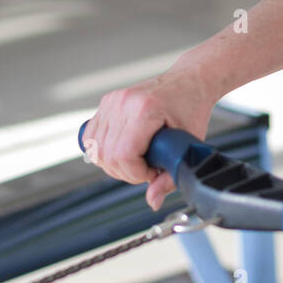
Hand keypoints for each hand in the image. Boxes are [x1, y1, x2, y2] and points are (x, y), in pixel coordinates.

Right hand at [81, 60, 217, 210]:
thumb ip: (170, 176)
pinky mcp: (106, 102)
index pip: (123, 155)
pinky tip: (123, 151)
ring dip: (114, 163)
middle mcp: (123, 102)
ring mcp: (112, 101)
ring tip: (137, 159)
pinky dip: (103, 150)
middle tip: (147, 168)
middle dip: (126, 172)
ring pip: (96, 149)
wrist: (189, 81)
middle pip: (107, 155)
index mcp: (144, 109)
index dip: (136, 173)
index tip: (153, 172)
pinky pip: (91, 136)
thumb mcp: (188, 143)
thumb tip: (152, 201)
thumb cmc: (191, 107)